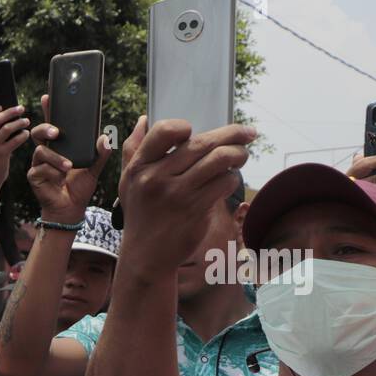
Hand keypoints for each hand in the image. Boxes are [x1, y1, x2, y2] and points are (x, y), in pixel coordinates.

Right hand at [0, 104, 31, 187]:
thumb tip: (6, 112)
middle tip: (21, 108)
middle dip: (11, 112)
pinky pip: (15, 140)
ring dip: (19, 122)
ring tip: (26, 121)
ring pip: (7, 128)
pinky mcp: (1, 155)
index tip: (0, 107)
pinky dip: (22, 135)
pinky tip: (26, 133)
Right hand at [27, 95, 111, 223]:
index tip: (47, 97)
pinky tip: (60, 180)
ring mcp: (39, 163)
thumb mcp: (94, 169)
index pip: (53, 124)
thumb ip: (100, 154)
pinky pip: (40, 168)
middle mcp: (47, 151)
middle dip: (46, 128)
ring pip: (41, 151)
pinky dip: (52, 173)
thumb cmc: (79, 188)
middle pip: (39, 132)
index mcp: (60, 146)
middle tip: (57, 133)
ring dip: (56, 158)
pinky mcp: (34, 175)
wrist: (70, 210)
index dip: (48, 109)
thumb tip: (105, 138)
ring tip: (68, 167)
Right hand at [118, 118, 254, 277]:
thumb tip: (143, 120)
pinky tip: (228, 181)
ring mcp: (176, 195)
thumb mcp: (128, 183)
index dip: (184, 127)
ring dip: (238, 155)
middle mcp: (156, 179)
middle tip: (247, 134)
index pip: (164, 131)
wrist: (146, 256)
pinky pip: (224, 183)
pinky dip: (232, 179)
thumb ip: (133, 150)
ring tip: (242, 156)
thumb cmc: (141, 215)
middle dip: (232, 134)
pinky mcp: (195, 210)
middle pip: (202, 143)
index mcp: (139, 167)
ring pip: (220, 160)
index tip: (197, 130)